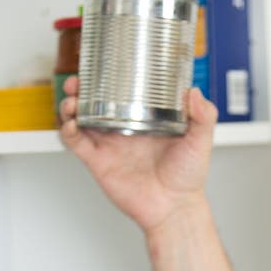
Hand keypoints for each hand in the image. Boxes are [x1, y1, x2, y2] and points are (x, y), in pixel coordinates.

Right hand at [59, 77, 217, 234]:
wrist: (174, 208)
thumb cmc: (188, 178)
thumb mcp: (201, 141)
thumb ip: (203, 116)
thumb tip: (194, 91)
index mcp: (145, 118)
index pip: (123, 90)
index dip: (111, 76)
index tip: (106, 62)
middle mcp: (124, 129)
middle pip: (95, 100)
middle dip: (82, 87)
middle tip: (79, 79)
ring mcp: (110, 144)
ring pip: (80, 118)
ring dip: (70, 105)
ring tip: (72, 98)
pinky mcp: (99, 162)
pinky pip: (76, 143)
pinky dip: (68, 131)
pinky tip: (70, 123)